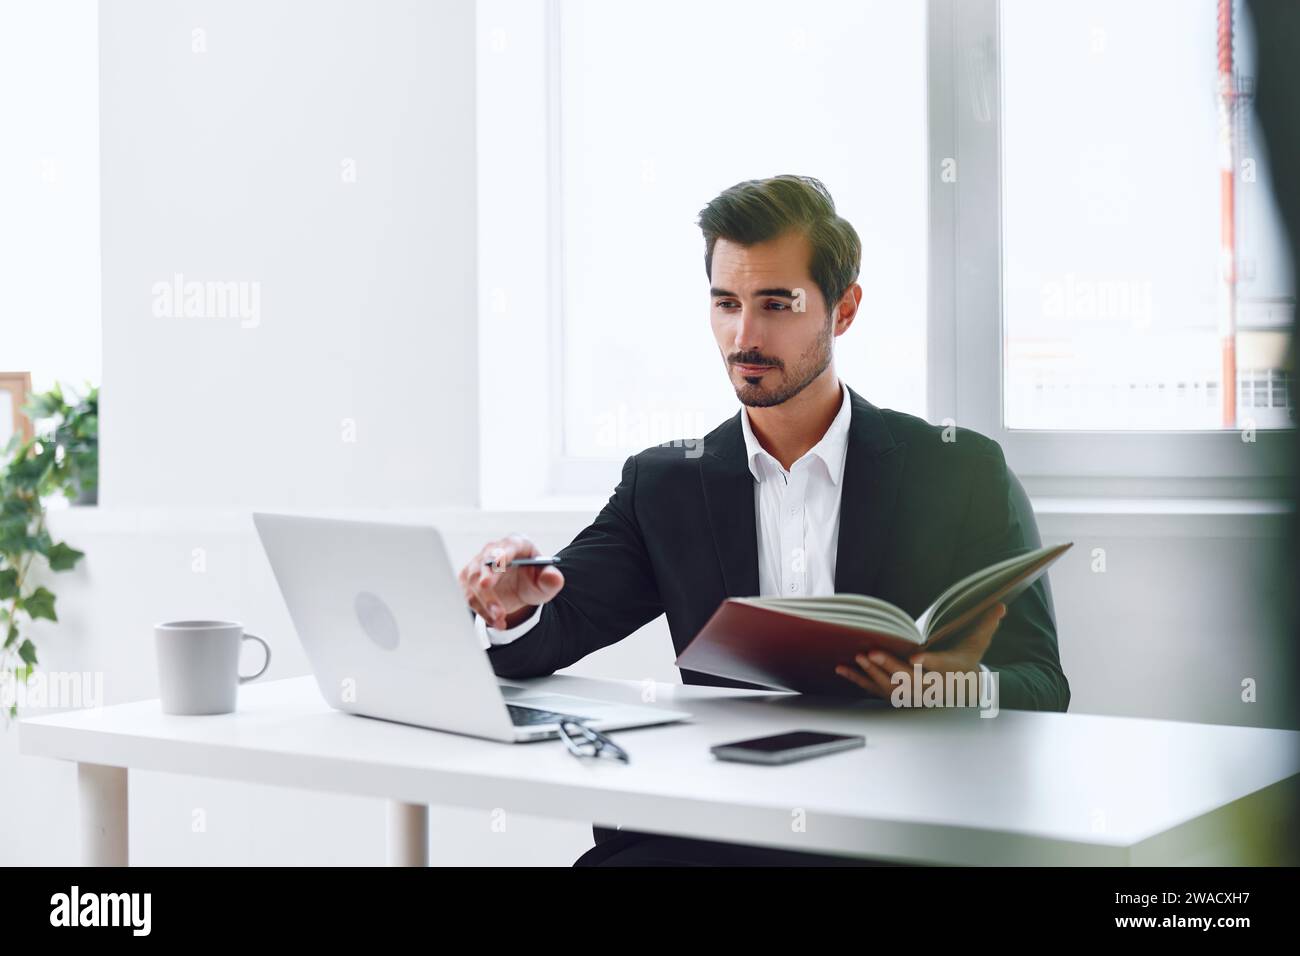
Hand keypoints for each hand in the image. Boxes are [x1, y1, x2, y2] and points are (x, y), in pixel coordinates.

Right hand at [458, 534, 565, 629]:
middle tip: (487, 586)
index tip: (501, 561)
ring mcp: (478, 565)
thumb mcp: (546, 583)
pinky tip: (496, 621)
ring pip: (474, 581)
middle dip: (486, 575)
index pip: (509, 545)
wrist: (520, 592)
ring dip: (486, 600)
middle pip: (486, 562)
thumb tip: (554, 577)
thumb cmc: (533, 581)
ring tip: (500, 617)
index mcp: (516, 544)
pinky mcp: (468, 581)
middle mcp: (494, 551)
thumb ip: (551, 579)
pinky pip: (469, 595)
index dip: (504, 552)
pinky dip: (481, 610)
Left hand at [834, 602, 1004, 704]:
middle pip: (910, 679)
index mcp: (952, 670)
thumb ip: (986, 624)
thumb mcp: (979, 643)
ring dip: (873, 674)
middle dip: (890, 666)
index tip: (916, 658)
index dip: (929, 663)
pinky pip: (876, 690)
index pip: (941, 667)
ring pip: (892, 687)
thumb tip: (1002, 605)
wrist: (964, 691)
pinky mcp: (899, 695)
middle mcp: (932, 686)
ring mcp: (914, 693)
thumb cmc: (968, 662)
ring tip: (858, 658)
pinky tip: (842, 669)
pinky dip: (859, 681)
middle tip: (872, 652)